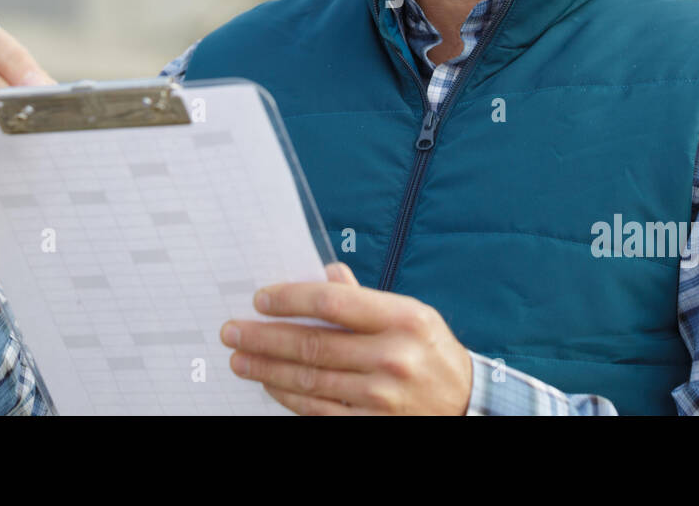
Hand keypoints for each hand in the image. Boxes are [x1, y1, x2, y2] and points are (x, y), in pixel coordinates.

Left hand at [219, 262, 473, 414]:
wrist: (466, 405)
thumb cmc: (431, 352)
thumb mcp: (411, 314)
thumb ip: (365, 298)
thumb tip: (326, 272)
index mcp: (404, 318)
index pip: (334, 302)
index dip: (291, 298)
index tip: (261, 299)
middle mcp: (393, 357)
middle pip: (313, 344)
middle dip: (265, 337)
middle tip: (233, 330)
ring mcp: (382, 396)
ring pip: (310, 380)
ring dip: (267, 368)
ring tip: (240, 357)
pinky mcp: (372, 425)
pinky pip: (318, 411)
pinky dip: (288, 398)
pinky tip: (269, 384)